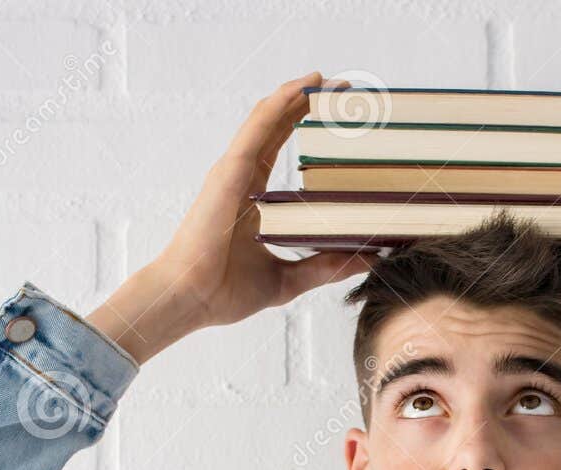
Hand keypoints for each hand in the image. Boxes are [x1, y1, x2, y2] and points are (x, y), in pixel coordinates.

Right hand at [88, 71, 376, 363]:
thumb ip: (326, 266)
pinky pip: (257, 128)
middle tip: (340, 87)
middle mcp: (241, 176)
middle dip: (304, 101)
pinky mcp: (229, 172)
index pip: (278, 145)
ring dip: (295, 94)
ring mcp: (232, 171)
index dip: (301, 121)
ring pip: (266, 118)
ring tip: (326, 78)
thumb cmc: (226, 292)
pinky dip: (280, 105)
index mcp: (251, 195)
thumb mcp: (290, 278)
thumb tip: (368, 259)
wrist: (192, 299)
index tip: (331, 111)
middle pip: (275, 124)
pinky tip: (302, 88)